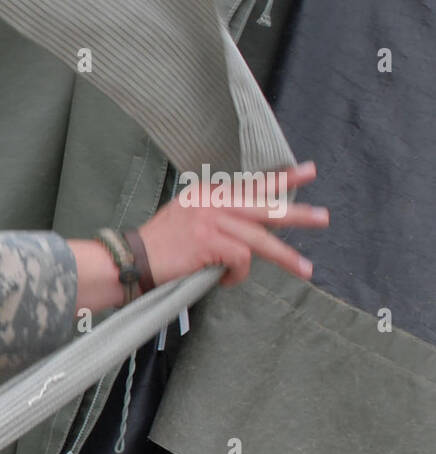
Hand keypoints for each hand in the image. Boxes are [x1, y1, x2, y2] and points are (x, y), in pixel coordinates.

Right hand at [139, 161, 327, 286]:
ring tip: (307, 269)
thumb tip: (245, 231)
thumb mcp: (186, 219)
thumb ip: (213, 217)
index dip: (280, 180)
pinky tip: (226, 280)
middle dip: (297, 212)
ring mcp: (211, 220)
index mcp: (207, 193)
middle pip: (263, 206)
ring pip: (260, 238)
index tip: (306, 173)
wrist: (130, 260)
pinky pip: (241, 259)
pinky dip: (237, 275)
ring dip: (285, 257)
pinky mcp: (209, 242)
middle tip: (324, 218)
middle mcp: (212, 201)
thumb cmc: (157, 248)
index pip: (252, 185)